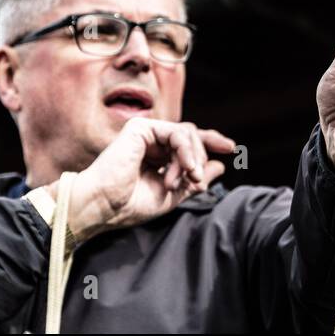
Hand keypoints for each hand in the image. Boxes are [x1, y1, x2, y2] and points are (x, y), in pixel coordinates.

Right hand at [60, 118, 234, 239]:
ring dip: (193, 159)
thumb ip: (194, 180)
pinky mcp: (141, 128)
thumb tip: (220, 166)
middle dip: (201, 158)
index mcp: (156, 155)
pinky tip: (187, 168)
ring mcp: (145, 133)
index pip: (189, 143)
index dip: (210, 142)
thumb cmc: (129, 205)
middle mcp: (151, 141)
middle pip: (192, 136)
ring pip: (187, 133)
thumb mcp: (172, 195)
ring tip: (188, 179)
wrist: (103, 207)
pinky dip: (186, 151)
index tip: (231, 149)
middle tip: (197, 182)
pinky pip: (177, 133)